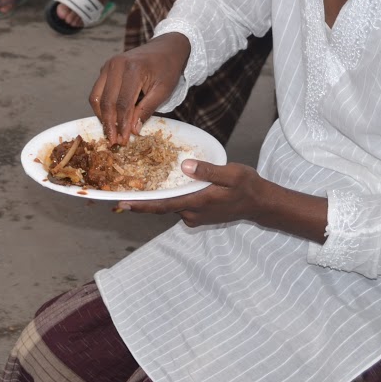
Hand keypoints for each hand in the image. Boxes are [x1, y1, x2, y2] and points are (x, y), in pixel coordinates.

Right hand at [89, 36, 188, 143]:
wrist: (166, 47)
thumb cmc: (167, 69)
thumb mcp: (163, 90)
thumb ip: (147, 109)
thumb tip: (133, 130)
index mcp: (133, 69)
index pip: (122, 103)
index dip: (122, 124)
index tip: (124, 140)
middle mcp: (116, 65)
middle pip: (106, 101)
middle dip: (109, 124)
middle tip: (114, 141)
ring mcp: (108, 65)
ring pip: (96, 97)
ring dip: (102, 116)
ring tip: (110, 132)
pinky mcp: (105, 68)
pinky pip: (97, 91)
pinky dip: (101, 107)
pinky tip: (110, 119)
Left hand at [120, 161, 275, 227]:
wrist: (260, 203)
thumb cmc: (246, 186)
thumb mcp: (230, 174)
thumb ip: (208, 170)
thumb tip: (186, 166)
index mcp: (197, 202)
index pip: (163, 205)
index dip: (141, 205)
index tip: (122, 203)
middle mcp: (193, 212)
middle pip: (162, 206)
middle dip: (142, 200)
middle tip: (120, 191)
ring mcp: (195, 215)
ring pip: (170, 206)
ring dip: (155, 198)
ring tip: (137, 185)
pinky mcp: (199, 213)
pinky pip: (179, 205)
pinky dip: (169, 198)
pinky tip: (163, 186)